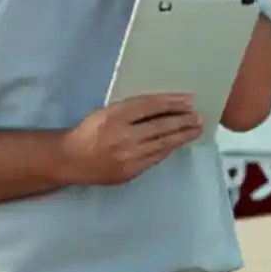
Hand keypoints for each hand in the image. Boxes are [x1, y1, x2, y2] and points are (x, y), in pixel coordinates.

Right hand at [56, 93, 201, 185]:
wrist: (72, 159)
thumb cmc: (88, 131)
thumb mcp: (105, 112)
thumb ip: (129, 111)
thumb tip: (160, 108)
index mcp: (115, 116)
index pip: (150, 106)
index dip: (171, 102)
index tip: (187, 100)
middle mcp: (124, 136)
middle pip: (161, 126)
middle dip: (183, 120)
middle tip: (198, 116)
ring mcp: (129, 156)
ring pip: (162, 144)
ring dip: (182, 136)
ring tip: (195, 130)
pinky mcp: (132, 171)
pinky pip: (155, 158)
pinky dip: (168, 149)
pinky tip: (176, 144)